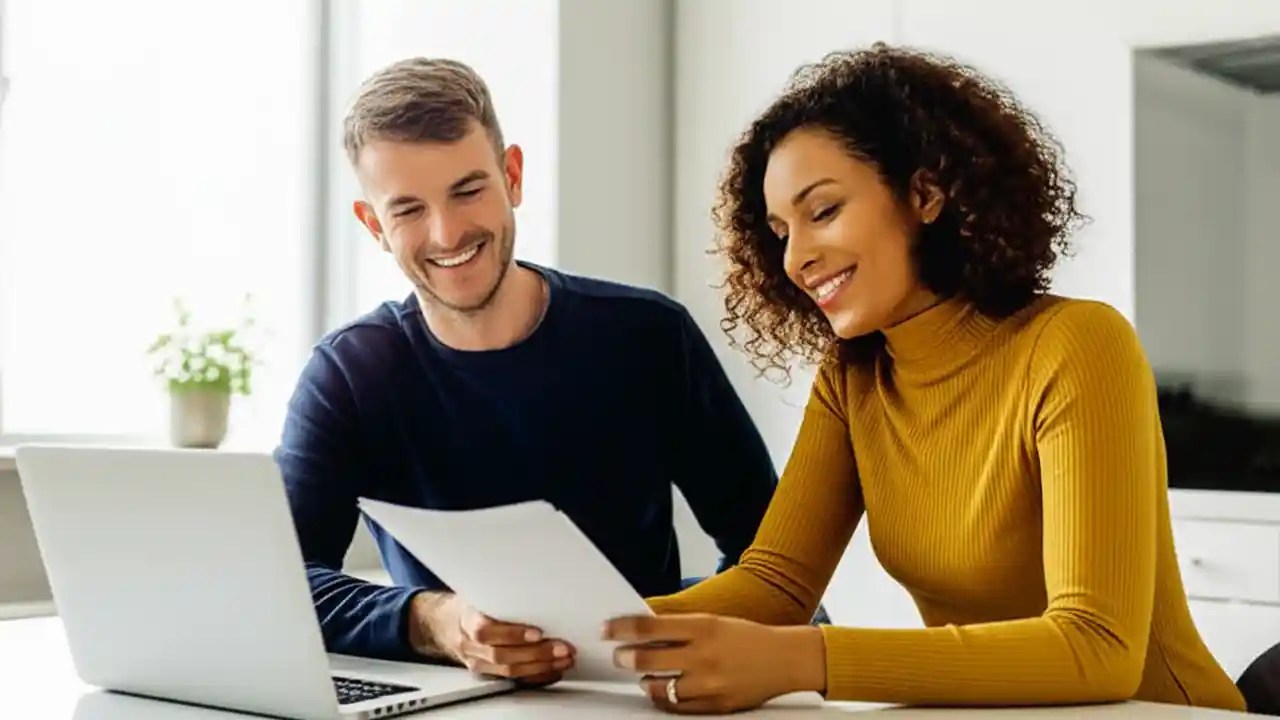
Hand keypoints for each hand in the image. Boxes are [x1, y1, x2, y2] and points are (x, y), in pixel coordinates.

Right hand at [408, 592, 574, 683]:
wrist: (444, 625)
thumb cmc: (468, 605)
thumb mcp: (476, 592)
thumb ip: (499, 591)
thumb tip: (531, 570)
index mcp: (467, 620)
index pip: (486, 631)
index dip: (512, 634)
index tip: (537, 632)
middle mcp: (471, 646)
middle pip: (502, 656)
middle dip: (536, 654)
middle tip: (562, 648)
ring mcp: (479, 663)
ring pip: (510, 672)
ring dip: (542, 667)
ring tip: (564, 658)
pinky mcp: (489, 675)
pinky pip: (515, 681)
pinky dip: (537, 677)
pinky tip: (554, 670)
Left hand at [603, 614, 825, 713]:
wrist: (784, 659)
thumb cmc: (747, 637)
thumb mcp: (713, 621)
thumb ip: (680, 627)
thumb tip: (642, 630)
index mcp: (702, 627)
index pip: (648, 627)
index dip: (621, 629)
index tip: (606, 629)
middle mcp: (703, 655)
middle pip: (646, 659)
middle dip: (625, 658)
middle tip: (619, 656)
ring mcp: (708, 684)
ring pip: (657, 687)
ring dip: (644, 680)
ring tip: (644, 675)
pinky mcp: (715, 706)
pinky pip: (675, 707)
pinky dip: (662, 699)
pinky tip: (661, 691)